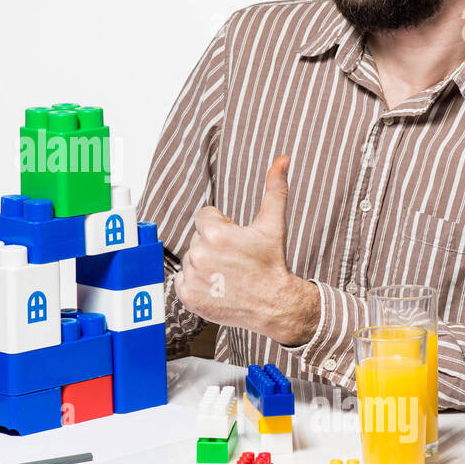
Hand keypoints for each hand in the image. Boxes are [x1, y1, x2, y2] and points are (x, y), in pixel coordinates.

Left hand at [173, 155, 318, 344]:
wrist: (274, 304)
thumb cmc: (272, 263)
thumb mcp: (273, 224)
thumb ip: (274, 189)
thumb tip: (282, 160)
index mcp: (215, 233)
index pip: (204, 217)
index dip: (222, 226)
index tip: (236, 239)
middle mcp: (199, 254)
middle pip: (198, 238)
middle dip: (213, 244)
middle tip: (234, 258)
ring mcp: (192, 277)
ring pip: (191, 258)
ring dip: (205, 263)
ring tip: (227, 273)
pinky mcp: (188, 296)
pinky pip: (182, 280)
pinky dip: (196, 283)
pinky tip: (216, 285)